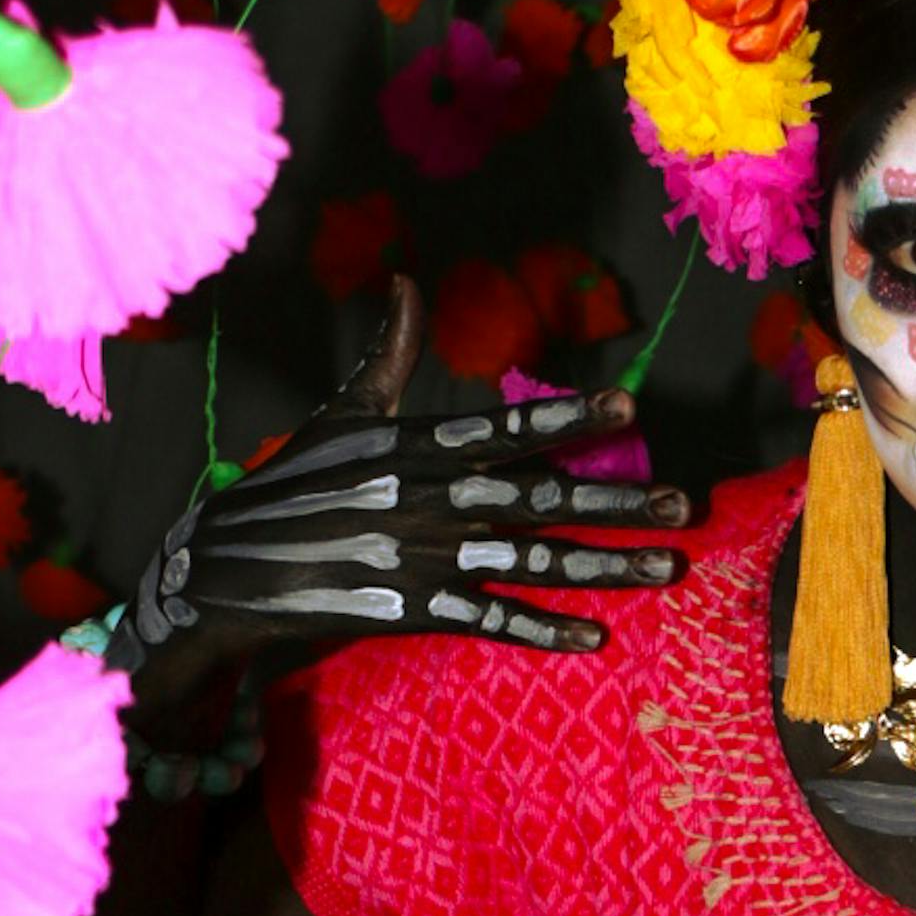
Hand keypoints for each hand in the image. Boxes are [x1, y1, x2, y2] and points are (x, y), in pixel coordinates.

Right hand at [126, 278, 691, 673]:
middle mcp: (433, 501)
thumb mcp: (344, 412)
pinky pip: (492, 621)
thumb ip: (389, 351)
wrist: (232, 566)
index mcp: (419, 446)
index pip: (508, 428)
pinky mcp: (416, 611)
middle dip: (618, 501)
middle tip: (682, 503)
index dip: (569, 416)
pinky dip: (544, 631)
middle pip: (541, 499)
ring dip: (606, 566)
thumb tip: (405, 278)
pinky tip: (594, 636)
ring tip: (667, 566)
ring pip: (534, 563)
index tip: (628, 407)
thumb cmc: (297, 481)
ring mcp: (427, 559)